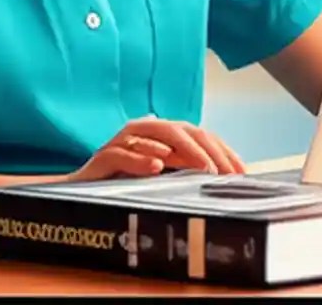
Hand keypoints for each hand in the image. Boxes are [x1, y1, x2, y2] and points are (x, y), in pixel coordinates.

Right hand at [68, 116, 245, 180]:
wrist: (80, 190)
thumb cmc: (123, 181)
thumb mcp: (162, 175)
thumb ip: (186, 169)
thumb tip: (219, 174)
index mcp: (161, 133)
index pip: (200, 134)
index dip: (222, 151)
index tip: (241, 172)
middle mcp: (145, 130)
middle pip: (183, 130)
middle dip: (208, 150)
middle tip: (224, 172)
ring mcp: (123, 140)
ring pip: (158, 134)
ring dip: (184, 150)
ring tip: (203, 166)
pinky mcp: (104, 156)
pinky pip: (124, 153)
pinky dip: (141, 158)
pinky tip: (156, 166)